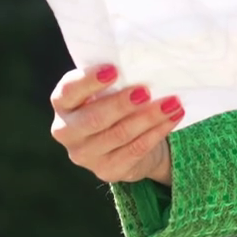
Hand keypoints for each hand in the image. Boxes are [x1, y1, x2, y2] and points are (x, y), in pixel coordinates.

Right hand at [49, 64, 184, 185]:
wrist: (124, 143)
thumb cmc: (113, 103)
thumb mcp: (106, 90)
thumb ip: (113, 80)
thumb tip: (141, 64)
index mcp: (63, 104)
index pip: (69, 91)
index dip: (89, 81)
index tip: (114, 70)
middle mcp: (66, 132)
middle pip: (94, 119)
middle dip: (122, 104)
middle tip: (146, 91)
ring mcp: (85, 155)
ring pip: (119, 135)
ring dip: (149, 117)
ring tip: (171, 103)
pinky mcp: (107, 171)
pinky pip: (135, 150)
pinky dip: (157, 132)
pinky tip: (172, 118)